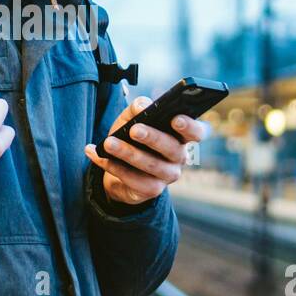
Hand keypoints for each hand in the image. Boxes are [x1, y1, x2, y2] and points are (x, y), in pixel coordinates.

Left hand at [84, 95, 209, 205]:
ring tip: (108, 143)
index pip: (196, 132)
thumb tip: (142, 106)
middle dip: (152, 138)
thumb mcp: (132, 119)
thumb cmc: (131, 138)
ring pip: (151, 165)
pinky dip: (114, 167)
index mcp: (180, 136)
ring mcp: (167, 175)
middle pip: (172, 148)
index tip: (176, 119)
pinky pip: (134, 180)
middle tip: (134, 130)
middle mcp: (179, 157)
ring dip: (128, 153)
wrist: (118, 168)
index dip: (190, 126)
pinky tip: (99, 156)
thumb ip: (138, 108)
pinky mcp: (152, 189)